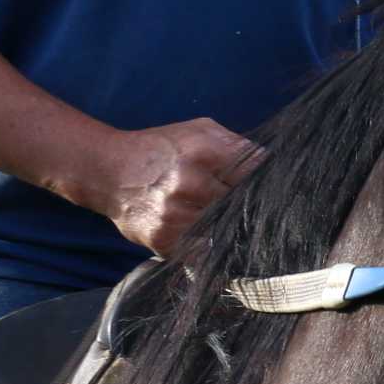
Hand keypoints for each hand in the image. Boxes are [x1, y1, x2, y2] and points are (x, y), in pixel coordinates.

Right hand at [100, 118, 265, 255]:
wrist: (109, 172)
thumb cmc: (161, 149)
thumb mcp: (200, 130)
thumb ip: (237, 144)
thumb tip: (273, 164)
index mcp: (204, 150)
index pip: (256, 173)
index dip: (265, 183)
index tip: (269, 190)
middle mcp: (190, 183)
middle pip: (243, 204)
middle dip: (248, 207)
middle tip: (247, 208)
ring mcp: (177, 215)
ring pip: (226, 231)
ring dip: (229, 229)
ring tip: (222, 219)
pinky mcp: (166, 240)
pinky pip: (204, 253)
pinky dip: (211, 248)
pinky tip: (209, 237)